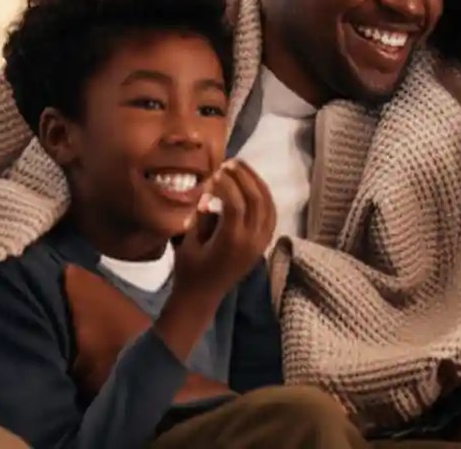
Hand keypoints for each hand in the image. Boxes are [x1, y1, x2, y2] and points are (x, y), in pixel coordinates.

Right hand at [174, 159, 276, 302]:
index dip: (227, 184)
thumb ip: (202, 216)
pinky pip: (271, 215)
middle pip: (256, 200)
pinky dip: (265, 197)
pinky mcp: (264, 244)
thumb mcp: (189, 241)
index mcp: (232, 240)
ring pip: (268, 205)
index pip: (236, 203)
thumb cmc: (190, 269)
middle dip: (244, 177)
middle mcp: (252, 241)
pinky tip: (255, 186)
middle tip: (230, 163)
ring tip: (242, 168)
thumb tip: (211, 195)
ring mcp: (261, 242)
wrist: (202, 297)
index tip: (214, 173)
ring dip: (257, 183)